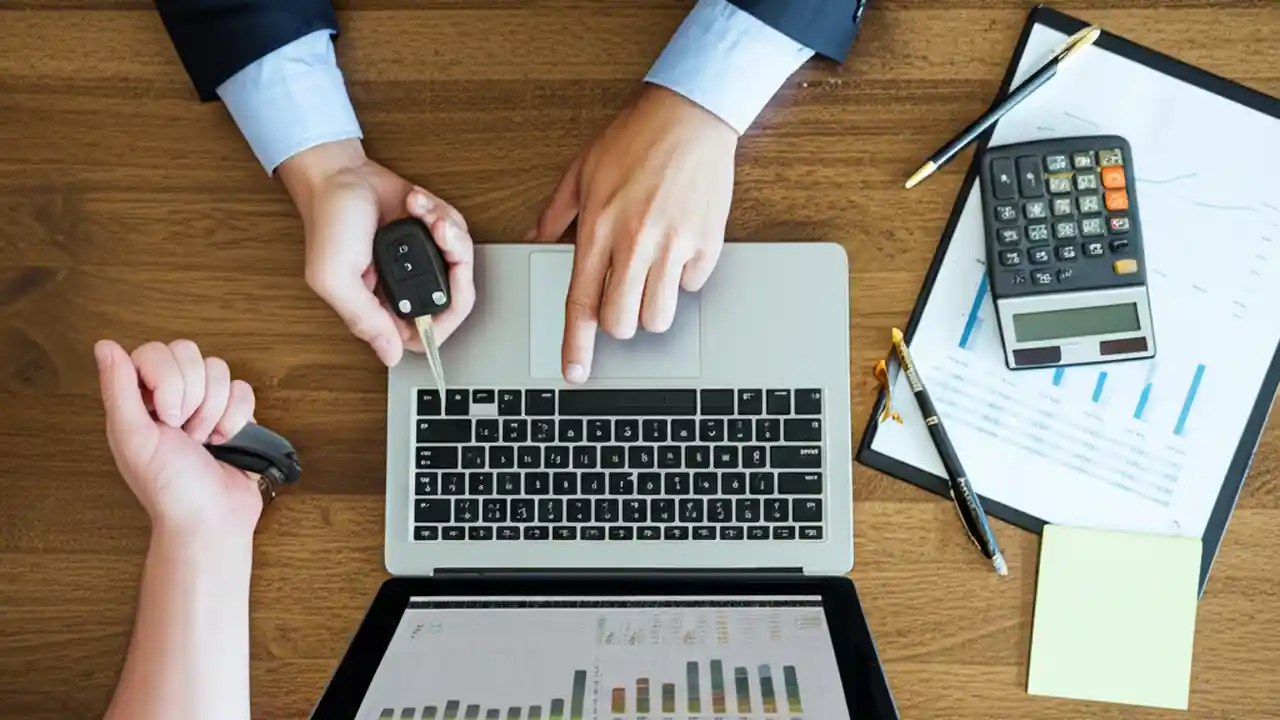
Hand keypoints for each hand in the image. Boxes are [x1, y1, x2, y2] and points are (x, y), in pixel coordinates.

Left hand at [94, 339, 262, 534]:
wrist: (213, 517)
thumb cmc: (170, 487)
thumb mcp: (134, 439)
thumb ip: (118, 389)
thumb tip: (105, 345)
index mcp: (138, 399)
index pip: (154, 352)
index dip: (168, 379)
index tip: (166, 417)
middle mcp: (170, 395)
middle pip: (189, 354)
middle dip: (194, 395)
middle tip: (184, 430)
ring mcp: (204, 402)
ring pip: (220, 370)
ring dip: (216, 410)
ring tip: (204, 440)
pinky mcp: (233, 413)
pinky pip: (244, 389)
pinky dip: (238, 418)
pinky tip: (225, 440)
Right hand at [279, 139, 475, 366]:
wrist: (338, 174)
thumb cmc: (328, 222)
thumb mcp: (335, 278)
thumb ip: (364, 319)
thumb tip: (391, 356)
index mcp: (381, 307)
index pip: (424, 336)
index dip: (443, 320)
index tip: (447, 292)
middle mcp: (404, 287)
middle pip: (455, 298)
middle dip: (456, 264)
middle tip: (442, 237)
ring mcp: (420, 260)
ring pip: (461, 263)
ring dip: (448, 232)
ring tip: (423, 213)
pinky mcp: (432, 233)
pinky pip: (457, 233)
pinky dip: (441, 214)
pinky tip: (416, 204)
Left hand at [531, 84, 737, 382]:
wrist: (689, 115)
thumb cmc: (635, 138)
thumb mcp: (581, 171)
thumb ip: (555, 213)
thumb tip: (535, 237)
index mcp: (599, 229)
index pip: (581, 301)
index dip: (575, 344)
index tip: (575, 372)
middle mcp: (635, 242)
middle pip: (622, 320)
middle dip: (618, 321)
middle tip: (621, 301)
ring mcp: (674, 245)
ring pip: (660, 315)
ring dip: (652, 307)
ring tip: (651, 277)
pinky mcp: (706, 242)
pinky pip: (693, 285)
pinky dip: (685, 277)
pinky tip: (679, 247)